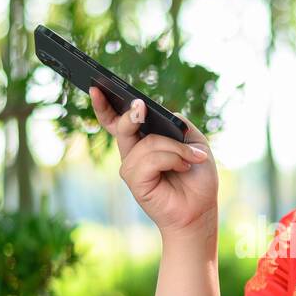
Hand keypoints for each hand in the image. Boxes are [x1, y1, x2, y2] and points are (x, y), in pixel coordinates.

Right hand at [89, 86, 217, 237]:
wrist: (200, 209)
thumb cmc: (197, 177)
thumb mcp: (195, 142)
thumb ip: (177, 124)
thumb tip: (159, 115)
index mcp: (144, 140)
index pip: (118, 120)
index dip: (104, 105)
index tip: (95, 86)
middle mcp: (133, 152)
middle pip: (123, 126)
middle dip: (131, 115)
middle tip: (140, 107)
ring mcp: (131, 167)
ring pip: (147, 143)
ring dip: (174, 149)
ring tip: (191, 159)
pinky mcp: (134, 181)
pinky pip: (150, 159)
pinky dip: (172, 159)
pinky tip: (183, 167)